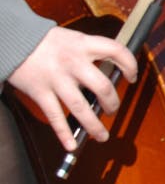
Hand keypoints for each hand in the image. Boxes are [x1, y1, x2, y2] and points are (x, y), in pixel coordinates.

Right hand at [7, 27, 137, 150]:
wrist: (13, 39)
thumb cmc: (46, 41)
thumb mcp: (74, 38)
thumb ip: (90, 51)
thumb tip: (111, 70)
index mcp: (84, 44)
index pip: (116, 52)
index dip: (130, 65)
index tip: (132, 76)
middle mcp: (73, 62)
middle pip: (102, 86)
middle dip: (113, 103)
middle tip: (113, 110)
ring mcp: (57, 79)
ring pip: (81, 107)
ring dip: (94, 125)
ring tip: (102, 136)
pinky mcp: (40, 92)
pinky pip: (55, 116)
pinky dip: (64, 133)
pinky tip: (71, 145)